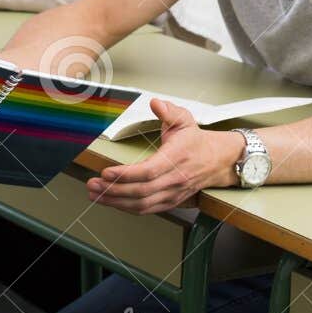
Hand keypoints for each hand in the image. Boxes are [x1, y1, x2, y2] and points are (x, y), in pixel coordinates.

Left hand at [86, 100, 242, 214]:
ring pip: (143, 204)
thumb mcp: (185, 120)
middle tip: (92, 184)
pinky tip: (111, 202)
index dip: (126, 174)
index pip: (149, 171)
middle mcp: (175, 179)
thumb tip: (156, 103)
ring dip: (116, 201)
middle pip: (142, 191)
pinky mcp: (171, 201)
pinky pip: (148, 209)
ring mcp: (173, 193)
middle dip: (113, 189)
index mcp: (176, 158)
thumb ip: (169, 111)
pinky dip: (127, 208)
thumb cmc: (196, 141)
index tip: (106, 171)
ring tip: (95, 194)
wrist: (219, 160)